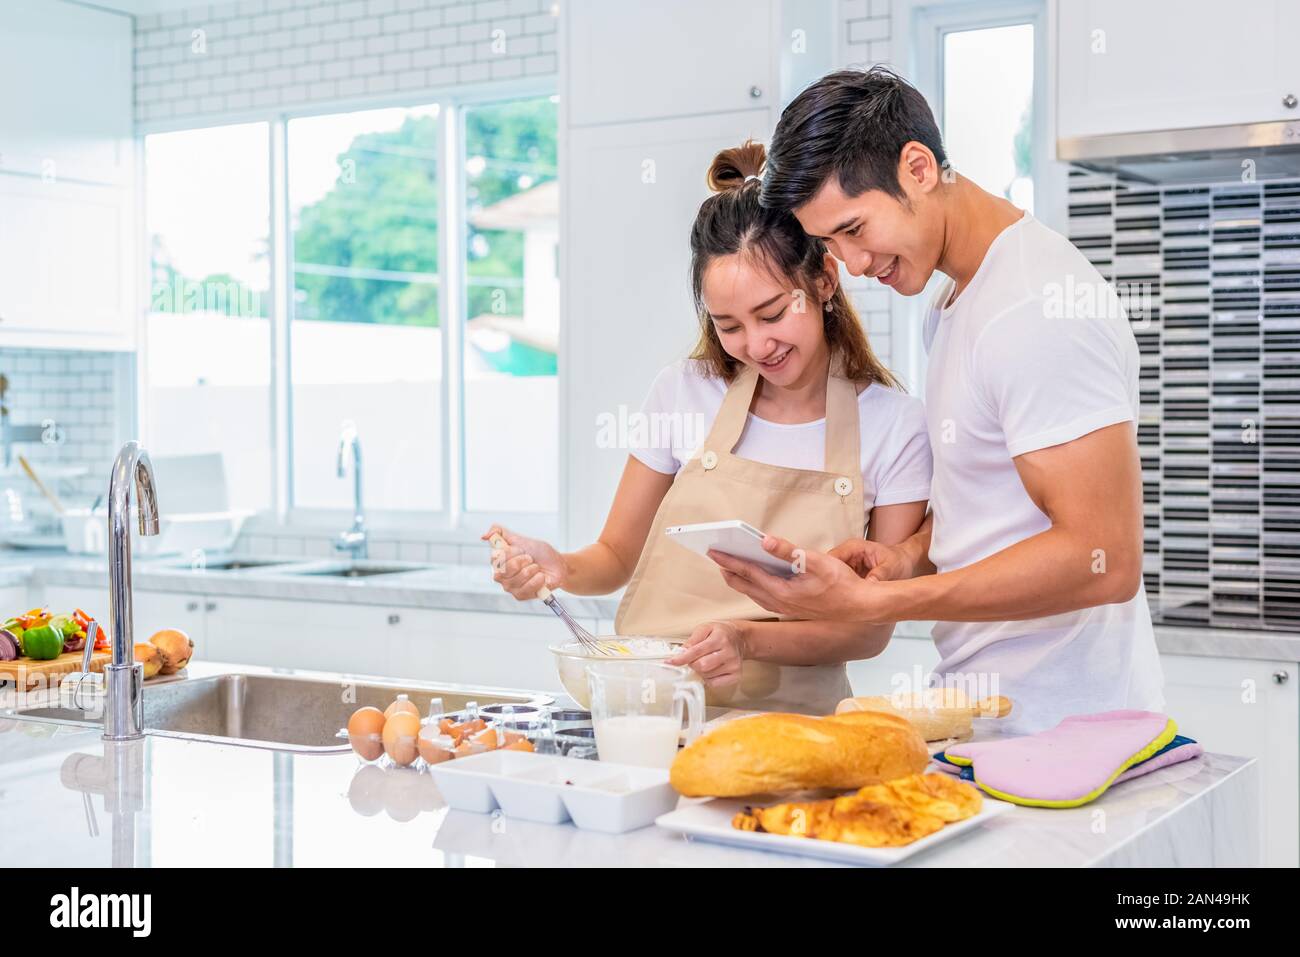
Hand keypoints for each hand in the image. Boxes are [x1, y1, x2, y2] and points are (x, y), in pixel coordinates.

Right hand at [483, 525, 567, 600]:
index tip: (521, 549)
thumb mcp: (520, 538)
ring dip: (533, 569)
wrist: (557, 565)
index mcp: (498, 561)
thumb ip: (501, 533)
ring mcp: (510, 587)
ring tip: (536, 568)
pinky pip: (528, 587)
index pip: (496, 557)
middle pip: (506, 568)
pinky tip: (540, 577)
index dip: (511, 552)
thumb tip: (485, 535)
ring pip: (519, 577)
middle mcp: (501, 575)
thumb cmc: (539, 553)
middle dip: (523, 560)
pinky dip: (538, 579)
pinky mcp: (520, 596)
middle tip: (531, 559)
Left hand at [668, 621, 744, 689]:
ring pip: (707, 676)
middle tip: (694, 659)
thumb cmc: (720, 633)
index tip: (671, 662)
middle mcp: (729, 652)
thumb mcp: (705, 628)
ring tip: (706, 661)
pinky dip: (708, 678)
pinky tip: (712, 669)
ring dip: (701, 671)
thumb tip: (681, 652)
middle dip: (692, 664)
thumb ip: (692, 640)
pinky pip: (714, 684)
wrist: (739, 638)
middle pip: (702, 666)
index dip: (682, 658)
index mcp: (720, 638)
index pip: (697, 651)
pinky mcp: (736, 675)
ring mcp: (734, 665)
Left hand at [709, 534, 898, 621]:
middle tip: (714, 557)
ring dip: (739, 581)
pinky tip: (755, 582)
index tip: (714, 551)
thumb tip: (763, 540)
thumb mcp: (817, 561)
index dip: (729, 560)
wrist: (860, 607)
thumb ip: (788, 551)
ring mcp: (785, 608)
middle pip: (745, 586)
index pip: (748, 572)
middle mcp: (779, 602)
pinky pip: (764, 599)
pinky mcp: (792, 610)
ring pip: (753, 594)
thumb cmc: (842, 583)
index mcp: (782, 591)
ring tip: (729, 569)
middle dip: (728, 571)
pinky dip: (753, 588)